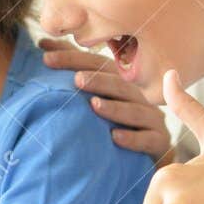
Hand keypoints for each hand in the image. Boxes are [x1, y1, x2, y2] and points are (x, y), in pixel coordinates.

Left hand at [40, 38, 176, 163]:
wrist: (147, 161)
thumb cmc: (115, 125)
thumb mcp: (95, 99)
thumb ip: (71, 71)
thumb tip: (43, 42)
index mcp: (120, 86)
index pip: (99, 66)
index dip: (74, 59)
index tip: (46, 58)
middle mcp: (138, 99)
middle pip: (119, 86)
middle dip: (98, 81)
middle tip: (76, 80)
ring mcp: (152, 121)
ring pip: (135, 111)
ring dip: (114, 108)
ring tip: (94, 106)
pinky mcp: (159, 143)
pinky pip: (148, 139)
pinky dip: (132, 138)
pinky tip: (114, 137)